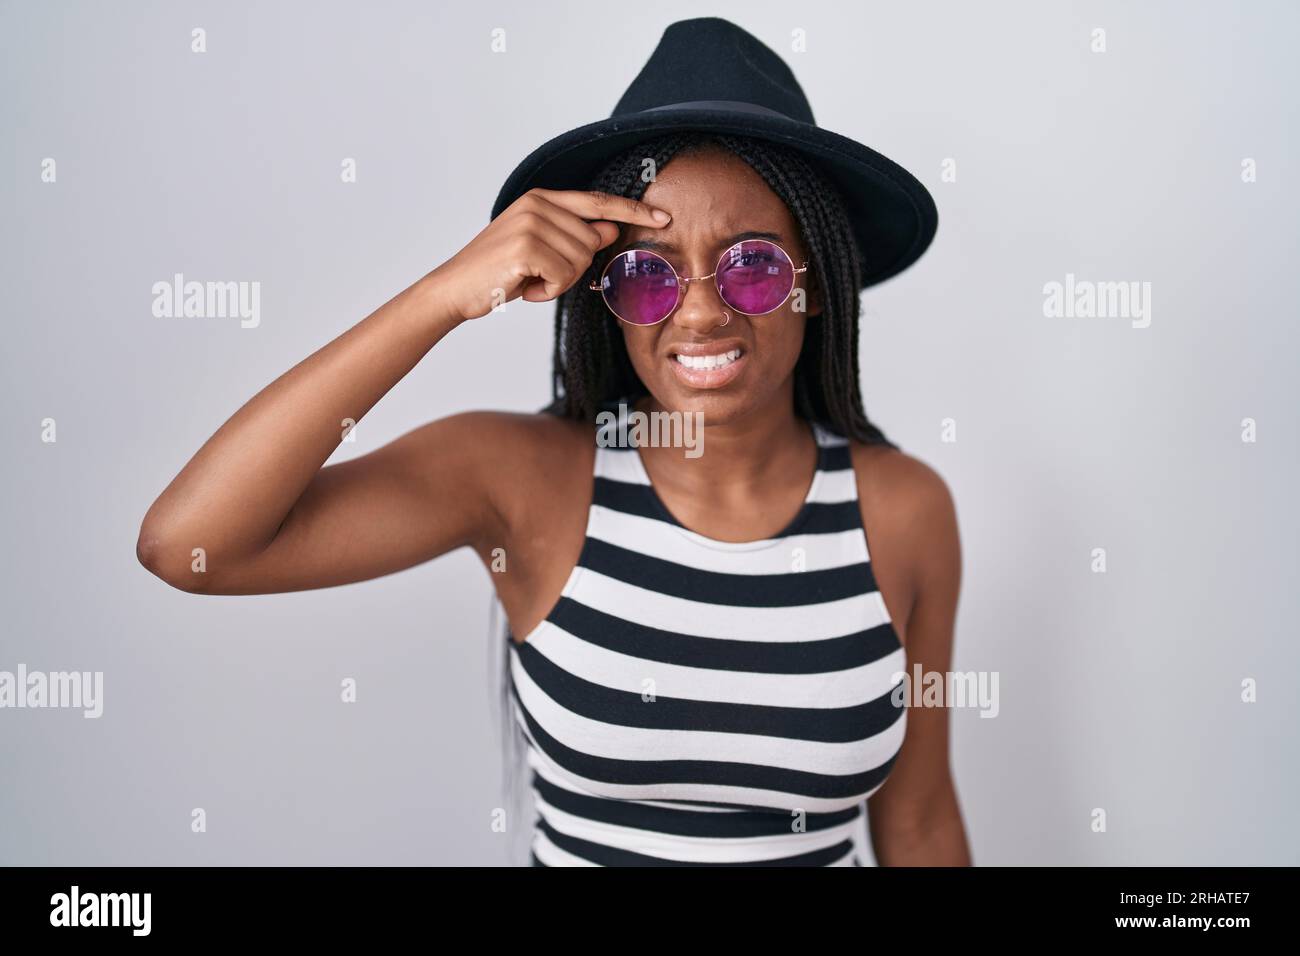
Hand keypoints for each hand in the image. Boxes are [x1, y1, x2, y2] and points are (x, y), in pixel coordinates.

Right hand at [429, 188, 671, 321]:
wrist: (454, 289)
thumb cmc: (498, 272)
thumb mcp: (540, 250)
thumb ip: (575, 237)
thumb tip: (610, 230)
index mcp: (542, 199)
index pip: (598, 202)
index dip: (633, 212)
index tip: (663, 218)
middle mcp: (538, 204)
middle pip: (593, 242)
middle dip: (572, 268)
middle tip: (537, 274)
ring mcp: (532, 223)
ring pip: (580, 261)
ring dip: (557, 282)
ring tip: (527, 279)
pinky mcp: (527, 247)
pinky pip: (563, 277)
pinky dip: (546, 291)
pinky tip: (523, 287)